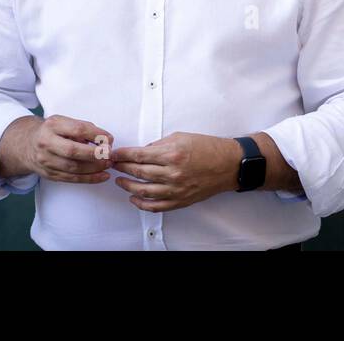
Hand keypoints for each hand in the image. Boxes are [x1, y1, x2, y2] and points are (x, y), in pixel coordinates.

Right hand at [0, 114, 112, 183]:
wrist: (26, 145)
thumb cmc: (52, 132)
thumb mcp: (64, 122)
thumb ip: (83, 128)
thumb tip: (105, 140)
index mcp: (52, 126)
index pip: (77, 129)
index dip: (96, 135)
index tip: (109, 139)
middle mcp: (46, 143)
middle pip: (73, 151)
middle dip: (95, 154)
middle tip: (110, 154)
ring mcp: (46, 160)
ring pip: (73, 168)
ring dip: (95, 168)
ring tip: (108, 164)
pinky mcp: (49, 174)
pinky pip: (71, 179)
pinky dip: (90, 178)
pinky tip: (102, 176)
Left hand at [110, 132, 238, 211]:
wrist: (229, 164)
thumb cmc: (209, 148)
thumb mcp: (182, 137)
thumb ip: (160, 144)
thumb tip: (143, 151)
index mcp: (172, 154)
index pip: (138, 155)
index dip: (123, 155)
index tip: (115, 154)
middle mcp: (172, 173)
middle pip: (138, 171)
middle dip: (122, 167)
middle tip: (114, 165)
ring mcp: (176, 189)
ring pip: (143, 190)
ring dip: (127, 186)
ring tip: (120, 181)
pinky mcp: (180, 200)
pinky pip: (156, 206)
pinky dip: (141, 204)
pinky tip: (134, 199)